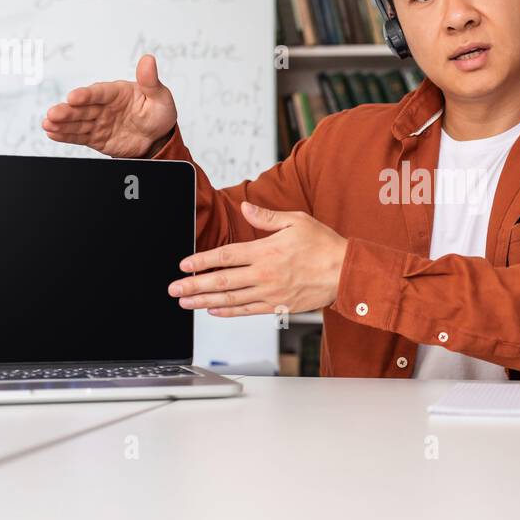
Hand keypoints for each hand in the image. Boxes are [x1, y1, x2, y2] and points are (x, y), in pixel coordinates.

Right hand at [42, 54, 177, 157]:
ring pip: (77, 121)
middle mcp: (104, 105)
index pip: (100, 92)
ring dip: (61, 122)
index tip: (73, 97)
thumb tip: (148, 59)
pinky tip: (51, 132)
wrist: (157, 138)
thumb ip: (151, 82)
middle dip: (67, 110)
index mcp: (117, 92)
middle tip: (53, 113)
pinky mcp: (95, 137)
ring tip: (47, 124)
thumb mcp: (160, 98)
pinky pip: (78, 135)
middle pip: (83, 107)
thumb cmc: (158, 113)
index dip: (86, 95)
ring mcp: (98, 121)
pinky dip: (65, 134)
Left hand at [169, 202, 348, 316]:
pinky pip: (247, 310)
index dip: (201, 261)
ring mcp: (269, 292)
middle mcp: (263, 274)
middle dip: (194, 285)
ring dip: (204, 301)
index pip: (225, 257)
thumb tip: (246, 207)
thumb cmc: (323, 245)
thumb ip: (267, 216)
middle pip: (221, 281)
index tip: (184, 264)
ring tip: (186, 302)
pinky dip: (228, 311)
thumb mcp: (296, 220)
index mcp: (265, 251)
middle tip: (174, 288)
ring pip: (229, 299)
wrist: (345, 272)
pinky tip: (213, 310)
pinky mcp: (277, 305)